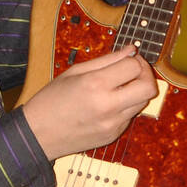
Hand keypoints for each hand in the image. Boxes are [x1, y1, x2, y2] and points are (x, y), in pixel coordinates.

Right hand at [22, 46, 157, 160]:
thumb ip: (106, 60)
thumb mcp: (74, 72)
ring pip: (143, 102)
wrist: (38, 134)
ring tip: (119, 87)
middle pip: (149, 87)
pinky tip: (107, 104)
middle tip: (134, 71)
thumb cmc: (50, 100)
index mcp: (95, 84)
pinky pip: (129, 115)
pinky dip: (124, 106)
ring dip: (136, 91)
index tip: (129, 58)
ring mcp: (113, 123)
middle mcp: (108, 105)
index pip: (134, 67)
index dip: (135, 59)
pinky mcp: (113, 134)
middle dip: (146, 75)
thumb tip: (130, 51)